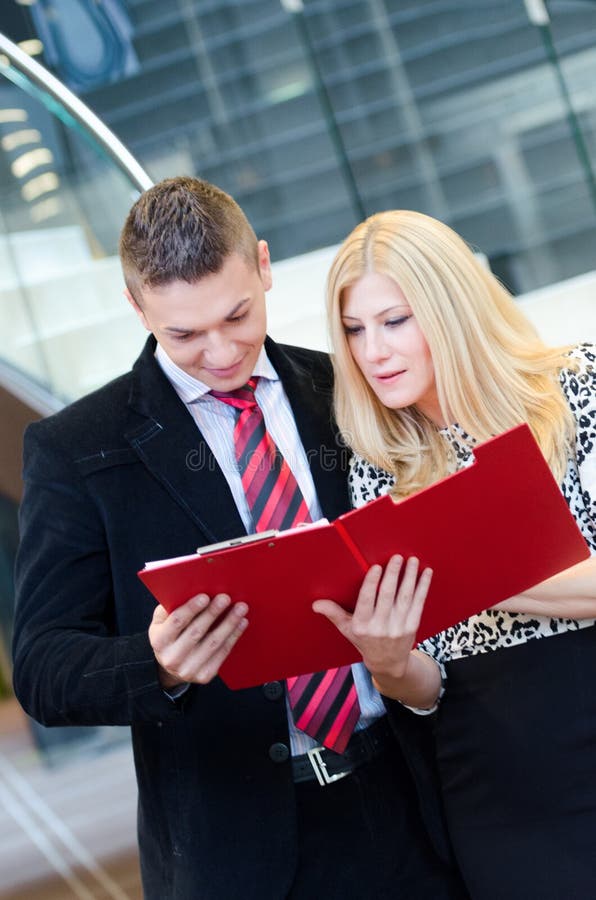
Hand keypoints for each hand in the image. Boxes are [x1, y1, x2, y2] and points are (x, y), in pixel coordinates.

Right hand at [149, 593, 248, 687]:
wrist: (172, 666)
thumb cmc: (171, 634)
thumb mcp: (162, 621)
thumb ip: (172, 606)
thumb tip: (190, 589)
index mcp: (159, 640)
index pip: (176, 622)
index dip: (191, 609)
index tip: (205, 596)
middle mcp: (172, 658)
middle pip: (196, 633)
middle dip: (213, 613)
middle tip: (226, 598)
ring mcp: (188, 670)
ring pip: (213, 644)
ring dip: (229, 624)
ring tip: (240, 609)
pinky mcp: (204, 676)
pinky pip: (222, 654)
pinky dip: (234, 636)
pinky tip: (241, 623)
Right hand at [313, 555, 431, 680]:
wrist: (388, 664)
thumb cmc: (364, 641)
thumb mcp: (347, 629)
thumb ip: (333, 614)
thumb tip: (316, 604)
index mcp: (362, 625)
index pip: (367, 601)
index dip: (372, 584)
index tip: (376, 567)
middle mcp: (380, 627)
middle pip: (387, 596)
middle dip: (393, 575)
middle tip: (397, 557)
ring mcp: (398, 627)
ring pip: (405, 598)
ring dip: (410, 577)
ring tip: (412, 560)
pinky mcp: (412, 626)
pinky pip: (419, 603)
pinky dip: (423, 587)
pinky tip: (426, 573)